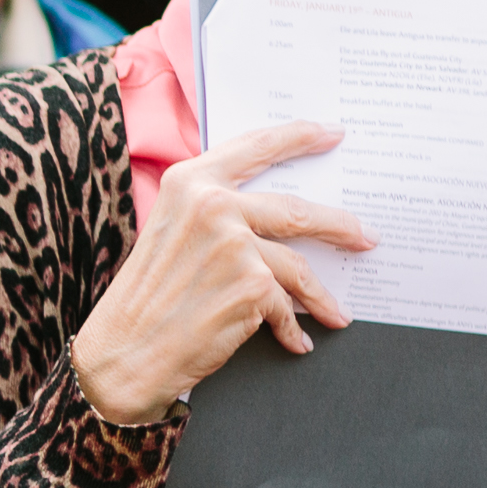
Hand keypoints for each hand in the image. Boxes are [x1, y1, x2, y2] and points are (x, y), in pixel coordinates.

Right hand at [68, 120, 367, 426]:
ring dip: (322, 293)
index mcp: (188, 184)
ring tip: (336, 309)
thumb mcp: (168, 235)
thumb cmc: (142, 301)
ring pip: (298, 265)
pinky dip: (292, 327)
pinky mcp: (252, 284)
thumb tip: (271, 218)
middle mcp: (212, 205)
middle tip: (363, 235)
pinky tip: (295, 339)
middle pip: (296, 209)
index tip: (330, 133)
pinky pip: (285, 304)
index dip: (298, 138)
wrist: (123, 353)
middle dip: (338, 226)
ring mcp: (235, 244)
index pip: (255, 148)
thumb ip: (211, 215)